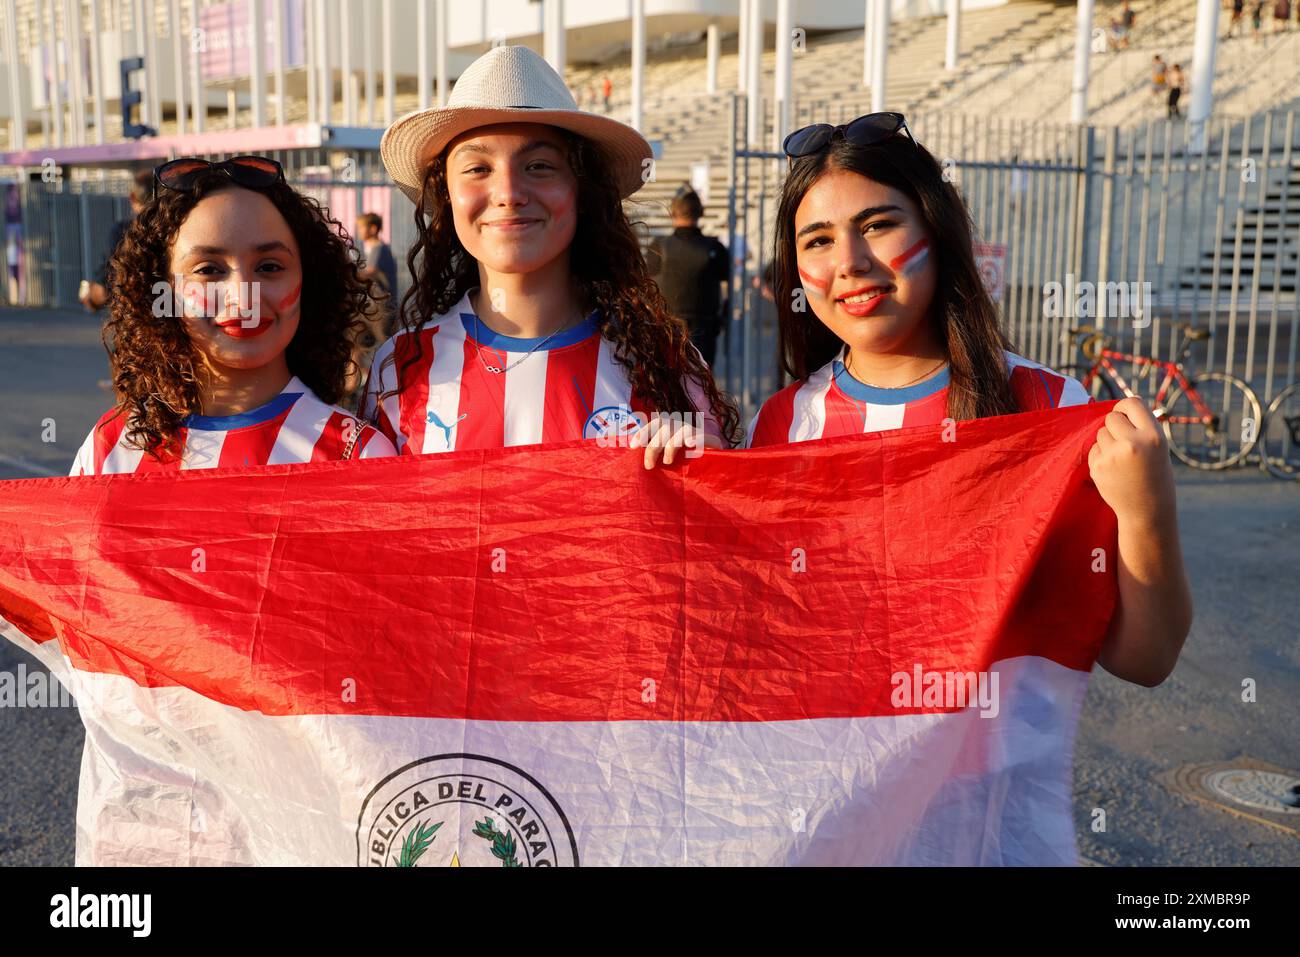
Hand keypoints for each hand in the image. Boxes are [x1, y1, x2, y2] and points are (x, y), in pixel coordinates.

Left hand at [628, 415, 723, 468]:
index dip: (643, 433)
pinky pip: (702, 436)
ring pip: (681, 430)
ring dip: (671, 445)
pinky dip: (695, 439)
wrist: (715, 470)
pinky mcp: (711, 441)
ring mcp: (697, 433)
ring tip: (668, 461)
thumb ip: (653, 455)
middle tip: (649, 466)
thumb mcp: (667, 461)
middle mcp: (682, 427)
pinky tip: (690, 445)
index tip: (632, 446)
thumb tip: (632, 455)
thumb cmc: (685, 467)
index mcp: (671, 429)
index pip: (655, 423)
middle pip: (665, 427)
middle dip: (653, 447)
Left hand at [1087, 397, 1175, 526]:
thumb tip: (1120, 406)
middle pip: (1111, 417)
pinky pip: (1094, 448)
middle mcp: (1133, 443)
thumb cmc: (1154, 474)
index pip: (1132, 403)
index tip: (1124, 414)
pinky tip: (1114, 469)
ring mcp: (1113, 456)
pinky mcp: (1097, 466)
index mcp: (1153, 436)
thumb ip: (1141, 427)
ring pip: (1100, 433)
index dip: (1125, 407)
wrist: (1147, 509)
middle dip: (1115, 425)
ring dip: (1108, 440)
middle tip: (1124, 441)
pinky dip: (1100, 455)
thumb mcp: (1158, 447)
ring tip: (1122, 458)